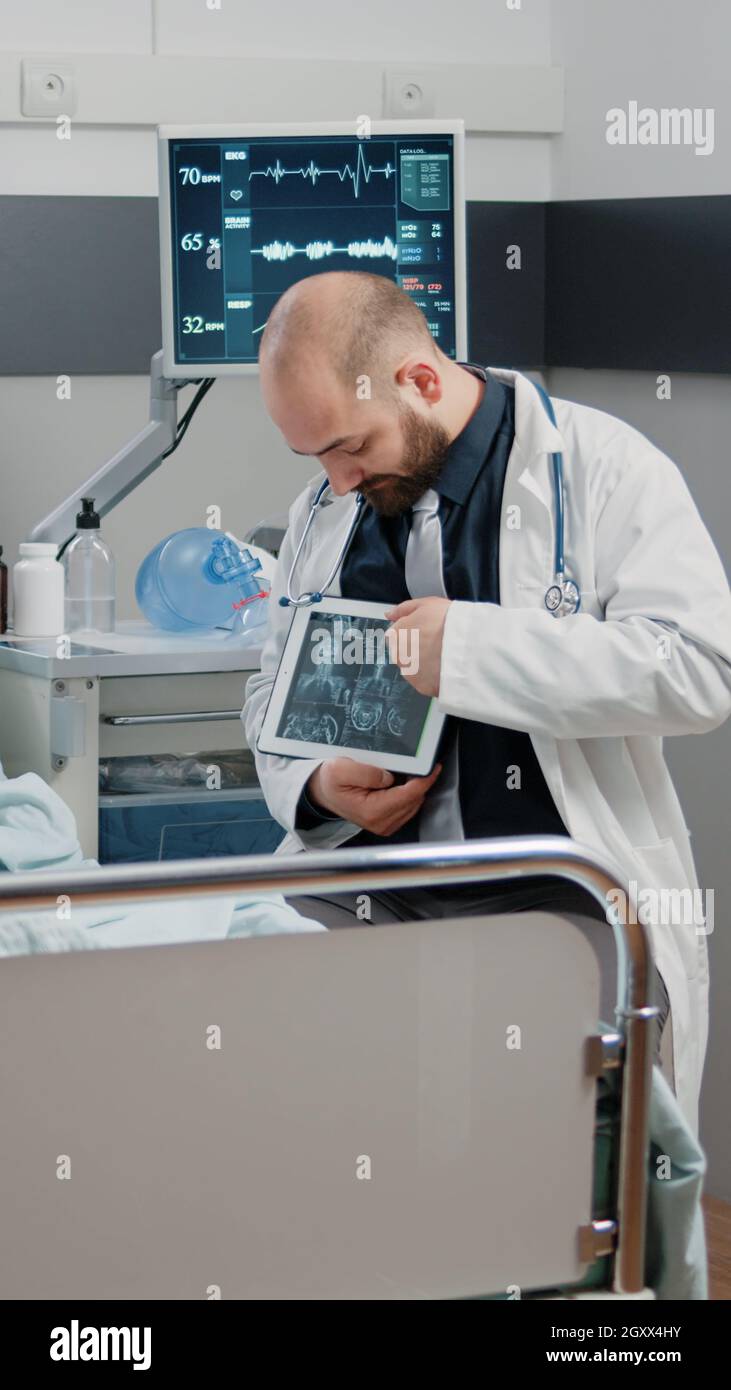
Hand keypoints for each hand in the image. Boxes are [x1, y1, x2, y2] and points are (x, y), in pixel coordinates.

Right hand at [307, 757, 441, 835]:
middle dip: (419, 782)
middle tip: (417, 764)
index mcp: (372, 811)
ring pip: (414, 804)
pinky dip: (409, 794)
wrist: (324, 793)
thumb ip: (367, 773)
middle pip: (415, 800)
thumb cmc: (331, 781)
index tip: (433, 767)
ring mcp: (385, 826)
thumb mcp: (341, 769)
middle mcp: (381, 823)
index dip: (424, 780)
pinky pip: (409, 807)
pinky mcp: (388, 824)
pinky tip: (401, 784)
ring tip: (406, 773)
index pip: (409, 795)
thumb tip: (389, 777)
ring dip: (415, 788)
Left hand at [385, 597, 450, 696]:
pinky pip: (426, 680)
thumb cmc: (448, 623)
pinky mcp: (423, 687)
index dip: (413, 630)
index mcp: (396, 635)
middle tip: (437, 640)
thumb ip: (403, 610)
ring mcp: (410, 673)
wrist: (466, 647)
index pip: (396, 634)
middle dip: (417, 647)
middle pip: (404, 652)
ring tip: (444, 654)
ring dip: (425, 662)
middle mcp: (398, 656)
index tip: (426, 629)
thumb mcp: (426, 604)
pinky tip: (446, 666)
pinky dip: (434, 675)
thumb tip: (390, 614)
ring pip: (414, 667)